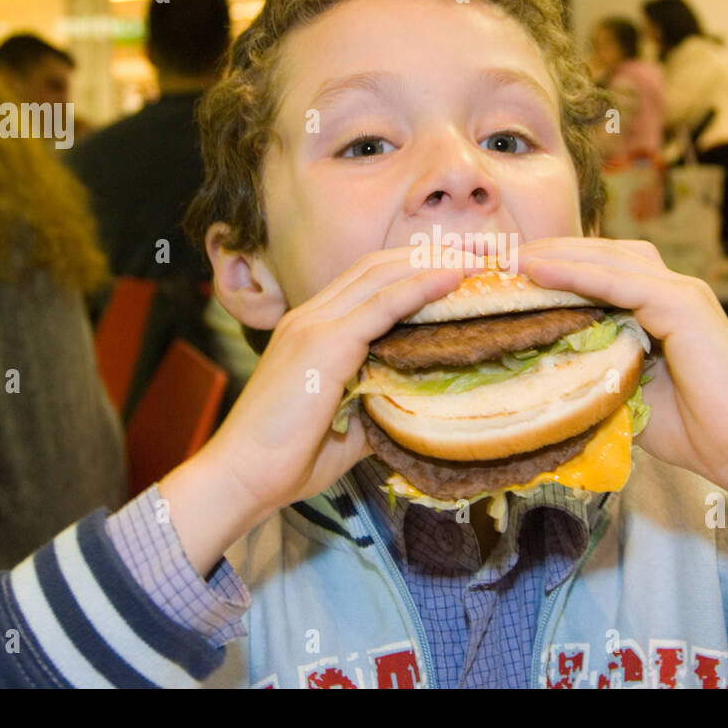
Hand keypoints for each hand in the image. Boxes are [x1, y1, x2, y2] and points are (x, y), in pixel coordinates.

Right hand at [161, 248, 465, 572]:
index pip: (371, 282)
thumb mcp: (348, 426)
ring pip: (383, 275)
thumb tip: (423, 405)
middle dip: (434, 252)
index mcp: (313, 329)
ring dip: (436, 260)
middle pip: (381, 266)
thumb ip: (380, 403)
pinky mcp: (323, 343)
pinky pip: (382, 304)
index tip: (463, 266)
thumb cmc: (287, 461)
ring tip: (483, 256)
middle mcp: (312, 316)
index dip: (416, 268)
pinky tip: (456, 277)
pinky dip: (421, 285)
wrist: (241, 477)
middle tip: (486, 249)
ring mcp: (314, 324)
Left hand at [513, 238, 727, 489]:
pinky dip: (579, 273)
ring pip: (609, 259)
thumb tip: (543, 372)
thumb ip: (596, 369)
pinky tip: (541, 272)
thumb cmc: (690, 430)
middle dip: (552, 250)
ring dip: (557, 255)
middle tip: (501, 258)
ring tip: (512, 260)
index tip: (512, 272)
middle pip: (603, 253)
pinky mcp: (685, 305)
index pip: (603, 268)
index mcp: (662, 304)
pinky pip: (622, 281)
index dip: (559, 264)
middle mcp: (673, 289)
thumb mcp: (627, 392)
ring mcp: (682, 292)